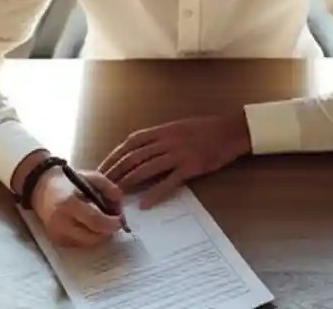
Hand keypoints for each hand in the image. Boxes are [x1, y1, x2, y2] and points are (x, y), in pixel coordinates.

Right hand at [32, 167, 124, 247]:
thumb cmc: (68, 181)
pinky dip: (88, 237)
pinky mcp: (56, 240)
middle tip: (112, 222)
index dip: (111, 223)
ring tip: (100, 222)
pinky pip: (79, 244)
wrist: (41, 188)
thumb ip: (107, 187)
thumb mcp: (89, 176)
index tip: (120, 220)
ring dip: (98, 235)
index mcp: (69, 203)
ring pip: (86, 243)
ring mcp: (57, 234)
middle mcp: (61, 222)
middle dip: (106, 232)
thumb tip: (119, 204)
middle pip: (92, 237)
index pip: (94, 221)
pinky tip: (88, 226)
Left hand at [98, 113, 250, 208]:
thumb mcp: (178, 128)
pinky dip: (155, 193)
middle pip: (134, 157)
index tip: (102, 167)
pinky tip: (144, 203)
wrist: (230, 131)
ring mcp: (178, 153)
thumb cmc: (205, 129)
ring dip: (129, 182)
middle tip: (102, 186)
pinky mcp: (191, 167)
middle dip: (116, 171)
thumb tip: (140, 150)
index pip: (130, 143)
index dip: (114, 155)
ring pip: (146, 169)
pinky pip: (168, 182)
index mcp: (162, 130)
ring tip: (117, 195)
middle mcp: (167, 140)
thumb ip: (159, 137)